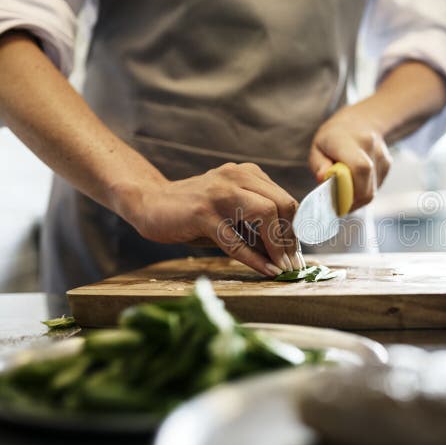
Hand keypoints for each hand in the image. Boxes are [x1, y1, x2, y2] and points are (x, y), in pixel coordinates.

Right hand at [121, 163, 301, 276]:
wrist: (150, 202)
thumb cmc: (194, 212)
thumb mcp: (231, 213)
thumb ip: (256, 227)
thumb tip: (285, 253)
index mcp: (247, 174)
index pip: (285, 199)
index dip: (295, 229)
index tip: (295, 253)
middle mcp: (237, 177)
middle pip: (282, 203)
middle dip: (291, 237)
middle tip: (291, 262)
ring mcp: (220, 194)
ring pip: (266, 214)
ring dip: (278, 245)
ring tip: (281, 267)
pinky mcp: (203, 214)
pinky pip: (236, 239)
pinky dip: (255, 258)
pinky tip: (266, 271)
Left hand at [308, 107, 391, 210]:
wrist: (362, 120)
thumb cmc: (334, 136)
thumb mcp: (318, 146)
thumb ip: (319, 163)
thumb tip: (323, 178)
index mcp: (348, 140)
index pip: (359, 168)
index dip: (349, 191)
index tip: (336, 202)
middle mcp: (369, 146)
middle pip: (367, 187)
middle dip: (352, 202)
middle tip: (339, 204)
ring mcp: (381, 156)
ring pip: (372, 191)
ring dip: (357, 197)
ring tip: (344, 188)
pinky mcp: (387, 164)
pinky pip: (375, 187)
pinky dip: (364, 190)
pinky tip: (355, 181)